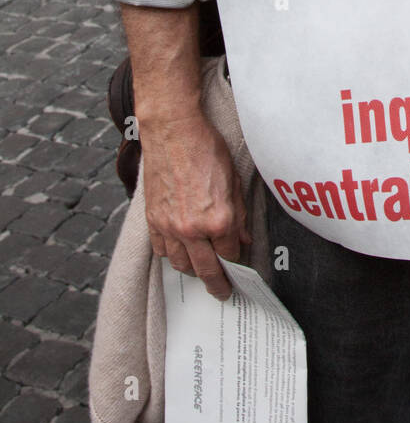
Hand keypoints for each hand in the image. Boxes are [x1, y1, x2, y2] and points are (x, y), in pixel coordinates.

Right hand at [140, 109, 250, 300]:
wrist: (172, 130)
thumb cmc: (206, 148)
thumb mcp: (234, 180)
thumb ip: (239, 214)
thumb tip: (243, 238)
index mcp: (218, 219)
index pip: (231, 254)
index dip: (238, 262)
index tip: (241, 269)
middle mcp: (193, 229)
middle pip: (206, 269)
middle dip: (217, 283)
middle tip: (223, 292)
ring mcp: (169, 226)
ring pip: (181, 265)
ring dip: (193, 271)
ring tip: (202, 270)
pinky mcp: (152, 219)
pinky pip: (161, 250)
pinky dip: (172, 255)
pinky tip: (180, 252)